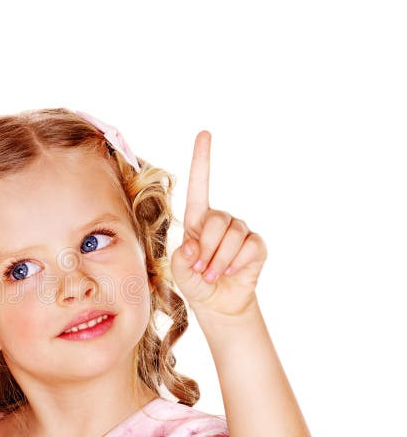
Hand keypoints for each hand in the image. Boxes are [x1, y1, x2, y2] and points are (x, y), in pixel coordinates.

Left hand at [170, 131, 266, 317]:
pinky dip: (235, 264)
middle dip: (206, 249)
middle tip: (200, 268)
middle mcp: (220, 220)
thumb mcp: (179, 268)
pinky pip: (248, 248)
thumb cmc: (194, 281)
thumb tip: (196, 246)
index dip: (202, 159)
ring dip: (218, 261)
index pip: (200, 185)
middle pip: (216, 220)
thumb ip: (182, 255)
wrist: (217, 303)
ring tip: (212, 274)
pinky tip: (230, 272)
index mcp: (198, 218)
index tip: (205, 134)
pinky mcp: (256, 245)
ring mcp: (240, 231)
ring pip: (232, 236)